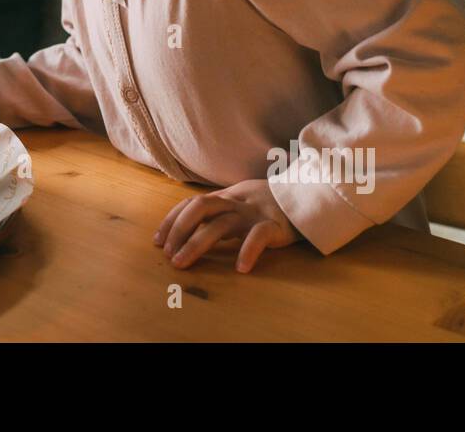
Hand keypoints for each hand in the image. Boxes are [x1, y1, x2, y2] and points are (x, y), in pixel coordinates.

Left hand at [154, 178, 300, 272]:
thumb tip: (187, 228)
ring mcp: (253, 213)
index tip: (158, 241)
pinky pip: (258, 237)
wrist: (306, 195)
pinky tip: (240, 268)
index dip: (172, 220)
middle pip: (200, 209)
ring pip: (221, 224)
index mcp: (225, 197)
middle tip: (168, 253)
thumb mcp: (238, 201)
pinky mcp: (274, 225)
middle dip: (179, 229)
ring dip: (197, 244)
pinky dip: (247, 251)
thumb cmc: (267, 203)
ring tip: (182, 263)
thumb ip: (217, 211)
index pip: (192, 204)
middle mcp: (235, 203)